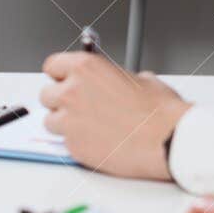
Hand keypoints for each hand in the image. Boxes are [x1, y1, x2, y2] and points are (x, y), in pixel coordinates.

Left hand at [40, 53, 189, 179]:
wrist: (166, 140)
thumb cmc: (159, 111)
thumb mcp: (139, 78)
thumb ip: (113, 77)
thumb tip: (109, 83)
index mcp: (86, 68)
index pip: (52, 65)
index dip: (61, 74)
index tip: (65, 79)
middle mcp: (71, 92)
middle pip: (46, 94)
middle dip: (61, 100)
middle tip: (80, 105)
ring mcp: (69, 122)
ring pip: (51, 121)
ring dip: (65, 123)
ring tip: (91, 125)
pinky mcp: (73, 147)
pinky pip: (65, 143)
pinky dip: (77, 142)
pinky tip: (98, 140)